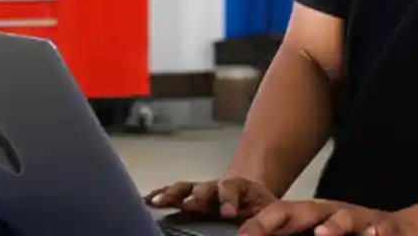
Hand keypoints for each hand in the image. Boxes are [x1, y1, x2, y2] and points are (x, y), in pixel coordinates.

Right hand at [143, 176, 277, 219]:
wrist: (253, 198)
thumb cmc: (262, 208)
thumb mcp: (272, 212)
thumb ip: (264, 222)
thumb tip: (255, 233)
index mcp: (241, 187)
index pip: (233, 187)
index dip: (228, 198)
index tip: (227, 212)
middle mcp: (217, 187)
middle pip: (205, 187)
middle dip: (197, 196)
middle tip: (189, 205)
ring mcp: (201, 192)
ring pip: (185, 189)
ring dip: (171, 195)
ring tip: (156, 203)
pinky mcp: (189, 200)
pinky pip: (173, 195)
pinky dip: (159, 196)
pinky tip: (146, 201)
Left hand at [237, 199, 417, 235]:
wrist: (402, 229)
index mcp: (312, 219)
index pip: (279, 216)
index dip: (258, 225)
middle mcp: (331, 214)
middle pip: (302, 211)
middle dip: (276, 221)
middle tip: (251, 234)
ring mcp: (358, 219)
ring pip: (344, 218)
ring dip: (333, 226)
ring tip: (321, 234)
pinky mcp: (385, 227)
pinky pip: (380, 230)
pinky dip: (376, 232)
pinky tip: (375, 234)